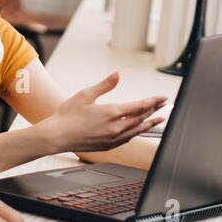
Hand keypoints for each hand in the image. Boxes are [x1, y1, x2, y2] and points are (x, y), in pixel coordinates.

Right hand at [43, 72, 165, 152]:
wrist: (57, 136)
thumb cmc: (68, 115)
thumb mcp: (86, 94)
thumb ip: (105, 85)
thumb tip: (117, 75)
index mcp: (112, 113)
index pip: (139, 106)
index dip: (153, 101)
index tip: (162, 97)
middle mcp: (116, 127)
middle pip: (141, 118)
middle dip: (155, 110)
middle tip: (165, 105)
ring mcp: (113, 138)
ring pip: (137, 130)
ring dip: (150, 123)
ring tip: (159, 119)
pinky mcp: (108, 146)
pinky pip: (128, 138)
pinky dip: (137, 132)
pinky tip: (139, 130)